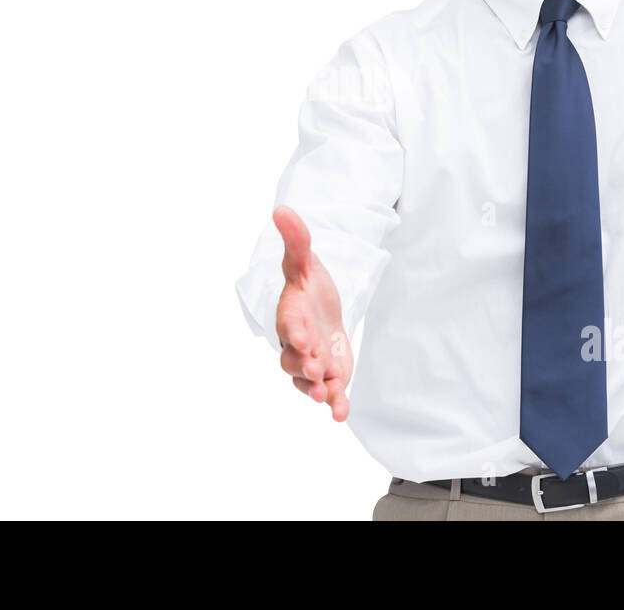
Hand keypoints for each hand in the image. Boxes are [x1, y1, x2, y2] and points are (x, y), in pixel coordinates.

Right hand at [273, 205, 352, 421]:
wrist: (321, 307)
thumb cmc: (308, 284)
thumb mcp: (304, 260)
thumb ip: (296, 240)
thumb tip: (282, 209)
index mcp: (290, 314)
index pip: (289, 323)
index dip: (294, 331)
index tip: (302, 337)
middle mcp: (296, 342)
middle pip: (292, 358)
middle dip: (303, 365)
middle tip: (315, 370)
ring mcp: (310, 362)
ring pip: (308, 381)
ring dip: (317, 389)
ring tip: (327, 398)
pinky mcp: (328, 376)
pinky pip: (329, 393)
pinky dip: (335, 404)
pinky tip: (342, 414)